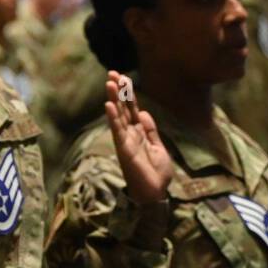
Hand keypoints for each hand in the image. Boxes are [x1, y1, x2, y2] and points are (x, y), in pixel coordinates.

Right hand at [105, 72, 171, 204]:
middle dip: (119, 91)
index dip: (129, 93)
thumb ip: (150, 131)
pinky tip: (108, 105)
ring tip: (110, 83)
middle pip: (123, 108)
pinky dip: (113, 118)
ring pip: (118, 116)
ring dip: (114, 99)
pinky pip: (117, 131)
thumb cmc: (156, 174)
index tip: (124, 77)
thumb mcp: (158, 147)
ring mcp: (125, 141)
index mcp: (139, 133)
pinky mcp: (124, 149)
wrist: (155, 194)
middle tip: (112, 73)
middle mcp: (130, 134)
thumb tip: (143, 113)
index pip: (132, 108)